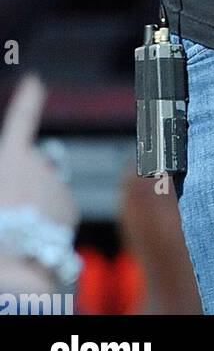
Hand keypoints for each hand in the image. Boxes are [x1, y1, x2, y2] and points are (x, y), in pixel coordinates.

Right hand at [0, 73, 77, 228]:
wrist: (11, 267)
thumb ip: (8, 170)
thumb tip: (17, 161)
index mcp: (12, 156)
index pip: (21, 118)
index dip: (27, 100)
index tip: (35, 82)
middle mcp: (38, 164)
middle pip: (28, 170)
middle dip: (19, 187)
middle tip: (4, 214)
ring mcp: (56, 186)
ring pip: (42, 193)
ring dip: (32, 207)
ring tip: (15, 233)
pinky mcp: (69, 210)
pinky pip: (54, 213)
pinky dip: (46, 224)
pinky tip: (32, 242)